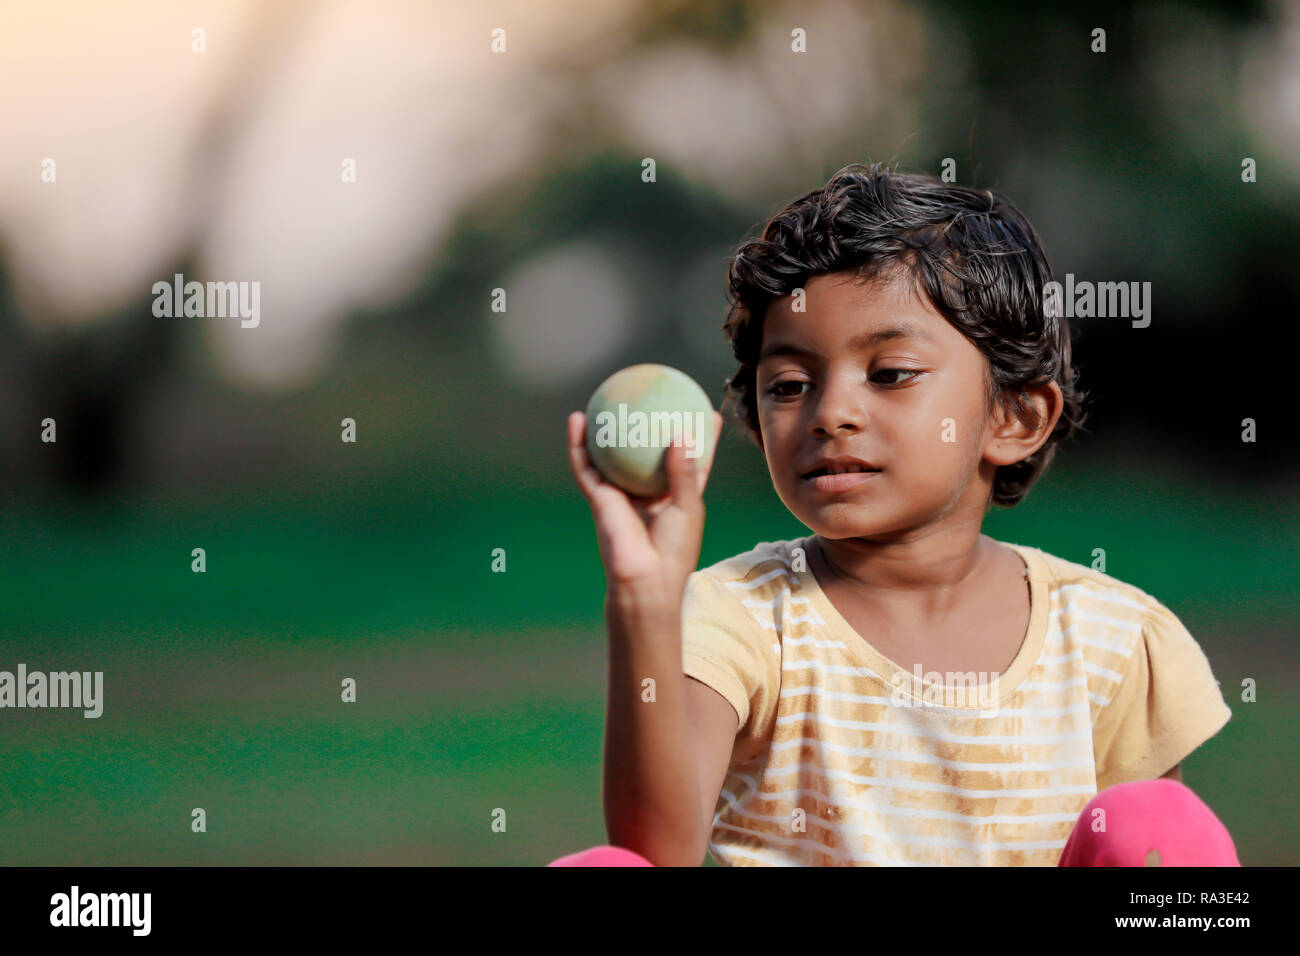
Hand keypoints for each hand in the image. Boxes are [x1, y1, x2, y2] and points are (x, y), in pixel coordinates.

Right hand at [567, 409, 722, 595]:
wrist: (644, 581)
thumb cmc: (674, 549)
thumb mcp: (688, 507)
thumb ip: (685, 471)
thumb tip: (682, 433)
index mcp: (677, 495)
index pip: (690, 460)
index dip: (699, 436)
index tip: (708, 411)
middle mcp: (648, 490)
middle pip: (647, 449)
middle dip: (649, 422)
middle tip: (655, 391)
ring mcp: (622, 493)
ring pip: (611, 454)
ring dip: (606, 427)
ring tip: (606, 396)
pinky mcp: (600, 498)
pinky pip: (586, 466)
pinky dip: (578, 444)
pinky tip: (577, 420)